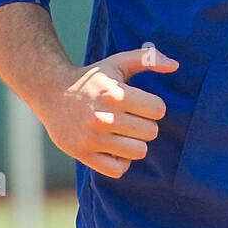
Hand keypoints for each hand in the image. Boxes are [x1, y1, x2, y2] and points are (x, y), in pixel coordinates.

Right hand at [42, 46, 178, 178]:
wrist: (52, 92)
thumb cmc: (93, 79)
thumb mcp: (118, 62)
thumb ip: (148, 58)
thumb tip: (175, 65)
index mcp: (116, 94)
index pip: (159, 110)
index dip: (154, 107)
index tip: (142, 104)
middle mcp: (104, 117)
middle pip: (151, 132)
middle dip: (145, 125)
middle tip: (131, 119)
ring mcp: (93, 137)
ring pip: (138, 152)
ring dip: (135, 143)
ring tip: (123, 133)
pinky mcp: (83, 154)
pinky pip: (118, 169)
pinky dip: (120, 161)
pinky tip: (113, 148)